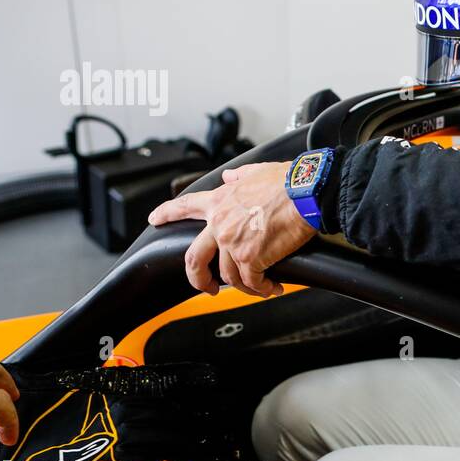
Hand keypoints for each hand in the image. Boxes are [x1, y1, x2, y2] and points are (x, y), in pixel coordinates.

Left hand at [147, 161, 315, 296]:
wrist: (304, 192)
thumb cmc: (287, 182)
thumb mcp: (256, 172)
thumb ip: (238, 177)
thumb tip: (229, 176)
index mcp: (220, 201)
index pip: (184, 206)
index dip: (166, 213)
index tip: (155, 219)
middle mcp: (220, 224)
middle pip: (195, 258)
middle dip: (198, 278)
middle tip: (207, 287)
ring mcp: (233, 243)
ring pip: (229, 276)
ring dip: (245, 286)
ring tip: (260, 288)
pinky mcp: (251, 258)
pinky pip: (253, 283)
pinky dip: (264, 289)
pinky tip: (273, 288)